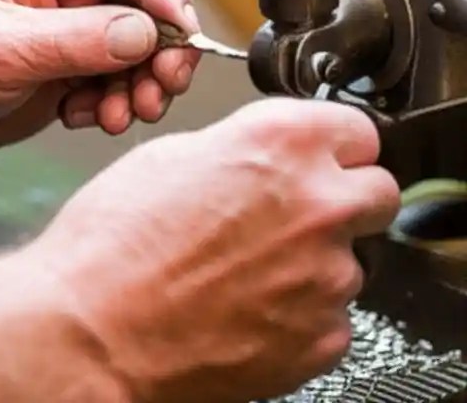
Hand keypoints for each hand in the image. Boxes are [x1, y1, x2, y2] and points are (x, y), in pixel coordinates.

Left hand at [0, 0, 201, 151]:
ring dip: (143, 86)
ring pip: (146, 48)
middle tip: (157, 91)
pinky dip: (116, 104)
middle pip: (152, 4)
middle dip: (162, 52)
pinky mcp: (81, 63)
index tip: (179, 32)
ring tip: (118, 115)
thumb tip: (144, 33)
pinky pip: (125, 80)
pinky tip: (85, 116)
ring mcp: (80, 25)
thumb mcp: (3, 49)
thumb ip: (75, 40)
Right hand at [0, 99, 399, 402]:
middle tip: (285, 216)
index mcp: (281, 145)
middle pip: (376, 192)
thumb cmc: (109, 248)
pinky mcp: (322, 337)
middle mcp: (318, 205)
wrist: (90, 331)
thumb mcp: (165, 159)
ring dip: (310, 263)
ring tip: (239, 273)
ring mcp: (327, 276)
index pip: (356, 129)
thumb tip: (260, 161)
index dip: (330, 145)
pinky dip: (297, 315)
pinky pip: (330, 317)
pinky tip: (242, 309)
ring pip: (349, 260)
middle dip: (338, 200)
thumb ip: (237, 150)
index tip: (317, 158)